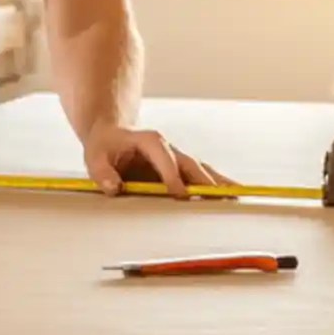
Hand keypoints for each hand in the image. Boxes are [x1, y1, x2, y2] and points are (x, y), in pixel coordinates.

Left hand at [82, 124, 235, 198]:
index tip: (179, 193)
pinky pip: (202, 178)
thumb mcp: (94, 158)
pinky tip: (233, 196)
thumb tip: (115, 188)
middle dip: (205, 181)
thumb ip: (102, 174)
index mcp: (148, 141)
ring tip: (238, 197)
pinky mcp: (180, 171)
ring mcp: (177, 159)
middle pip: (190, 164)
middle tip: (221, 198)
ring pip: (201, 170)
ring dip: (219, 183)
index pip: (163, 156)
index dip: (171, 174)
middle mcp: (168, 148)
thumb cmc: (104, 148)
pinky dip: (217, 186)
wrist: (110, 137)